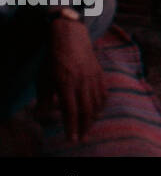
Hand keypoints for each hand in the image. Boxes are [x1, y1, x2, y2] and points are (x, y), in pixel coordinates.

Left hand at [50, 17, 105, 142]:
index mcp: (66, 84)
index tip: (71, 138)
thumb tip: (41, 115)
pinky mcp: (99, 73)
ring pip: (97, 103)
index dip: (71, 126)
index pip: (71, 111)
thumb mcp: (44, 78)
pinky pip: (104, 92)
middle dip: (84, 126)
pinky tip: (98, 110)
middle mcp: (82, 82)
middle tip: (82, 137)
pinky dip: (102, 104)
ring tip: (90, 126)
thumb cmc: (54, 59)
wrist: (70, 38)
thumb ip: (45, 98)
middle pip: (86, 110)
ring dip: (94, 118)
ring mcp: (93, 77)